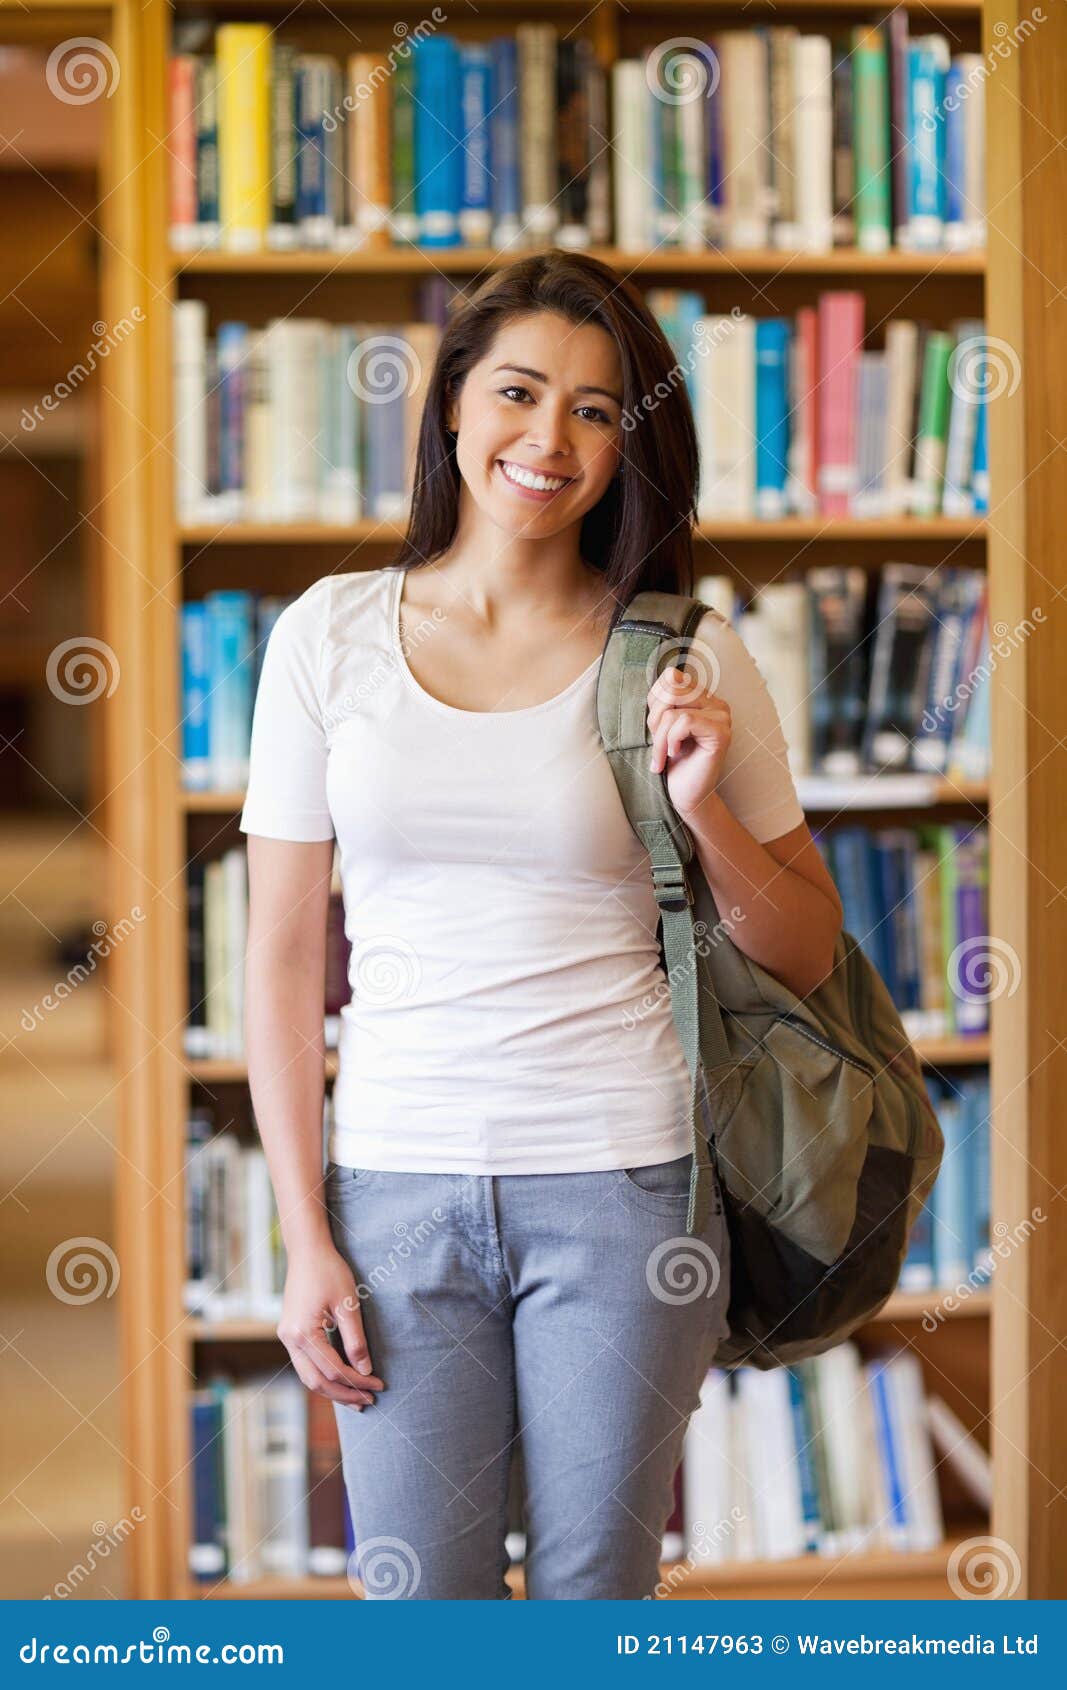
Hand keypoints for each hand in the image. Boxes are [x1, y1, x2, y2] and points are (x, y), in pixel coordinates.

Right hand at [277, 1245, 384, 1408]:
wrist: (307, 1251)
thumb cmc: (330, 1271)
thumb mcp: (348, 1304)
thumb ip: (356, 1341)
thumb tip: (365, 1371)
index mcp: (303, 1333)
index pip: (333, 1371)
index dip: (357, 1382)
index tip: (379, 1386)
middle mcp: (289, 1340)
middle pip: (317, 1382)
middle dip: (344, 1394)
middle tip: (369, 1401)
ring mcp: (287, 1338)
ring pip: (308, 1377)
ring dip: (332, 1390)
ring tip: (356, 1399)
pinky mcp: (290, 1334)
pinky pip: (305, 1365)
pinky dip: (323, 1377)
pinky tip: (341, 1381)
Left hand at [647, 666, 731, 821]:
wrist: (685, 793)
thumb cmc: (672, 761)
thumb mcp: (661, 723)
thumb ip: (664, 699)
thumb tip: (670, 675)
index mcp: (703, 696)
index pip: (671, 677)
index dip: (655, 701)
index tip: (657, 727)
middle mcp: (716, 702)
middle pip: (671, 689)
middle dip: (655, 719)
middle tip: (659, 743)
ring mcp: (722, 716)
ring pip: (674, 710)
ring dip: (660, 737)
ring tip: (664, 754)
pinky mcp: (721, 733)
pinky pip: (684, 722)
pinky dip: (670, 741)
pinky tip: (675, 755)